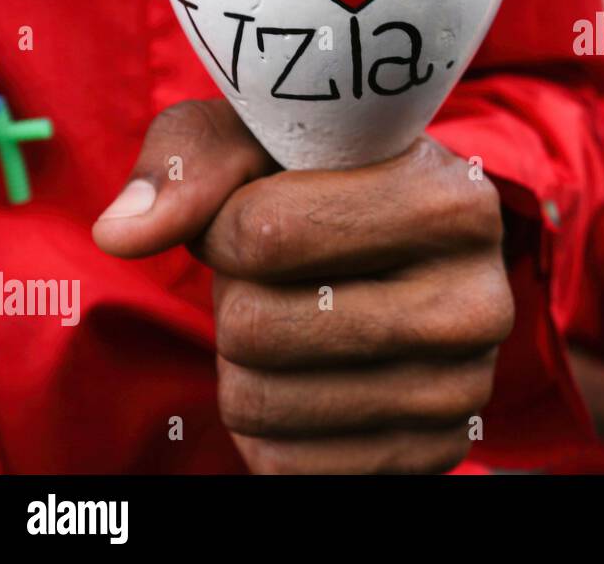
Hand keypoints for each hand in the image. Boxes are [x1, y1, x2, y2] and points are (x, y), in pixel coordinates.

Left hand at [93, 99, 512, 472]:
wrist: (406, 258)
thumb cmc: (322, 185)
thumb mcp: (264, 139)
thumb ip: (193, 161)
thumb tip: (122, 232)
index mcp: (456, 202)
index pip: (268, 233)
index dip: (224, 227)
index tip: (254, 215)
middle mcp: (481, 301)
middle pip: (257, 327)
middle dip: (236, 298)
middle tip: (278, 275)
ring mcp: (463, 389)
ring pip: (260, 400)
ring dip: (244, 361)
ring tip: (294, 317)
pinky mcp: (434, 455)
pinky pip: (284, 465)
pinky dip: (268, 424)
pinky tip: (308, 375)